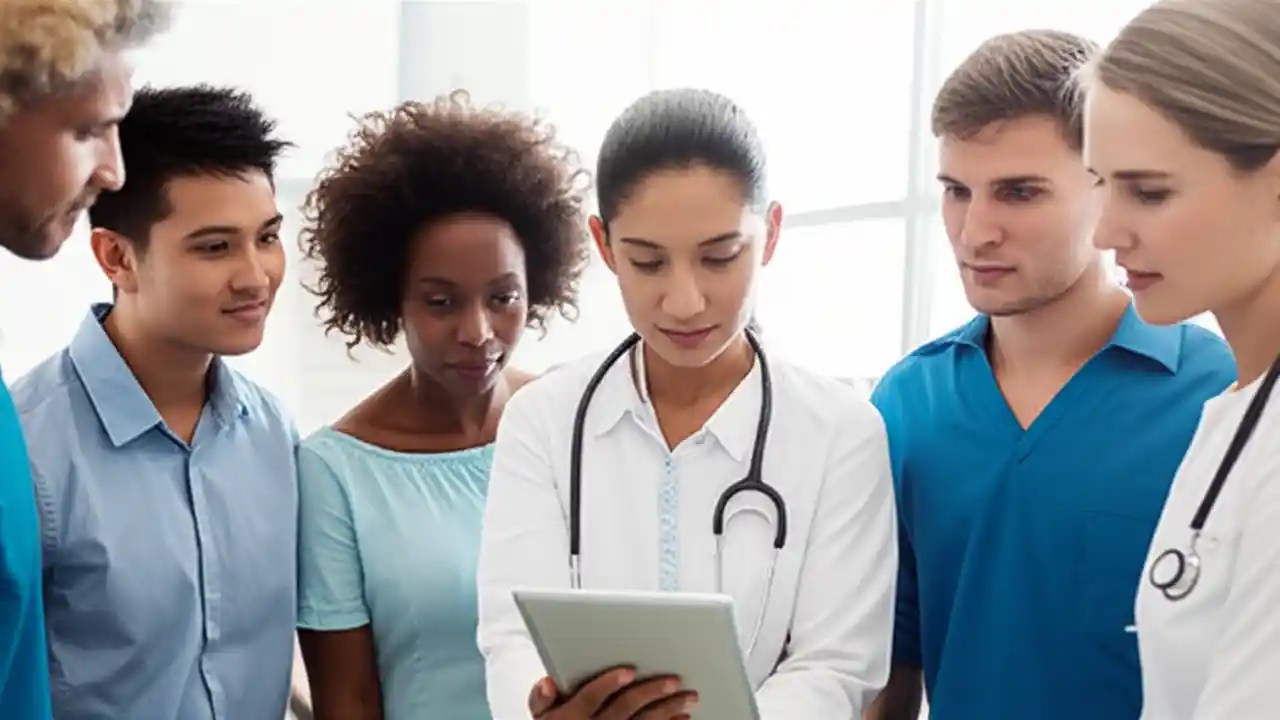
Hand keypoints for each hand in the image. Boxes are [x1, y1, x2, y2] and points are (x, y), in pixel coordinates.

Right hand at [528, 668, 697, 718]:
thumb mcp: (542, 718)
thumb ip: (540, 699)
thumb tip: (546, 682)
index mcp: (571, 717)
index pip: (590, 698)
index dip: (607, 684)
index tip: (628, 670)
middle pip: (625, 710)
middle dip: (651, 693)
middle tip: (674, 680)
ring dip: (669, 711)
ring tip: (688, 696)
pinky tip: (683, 718)